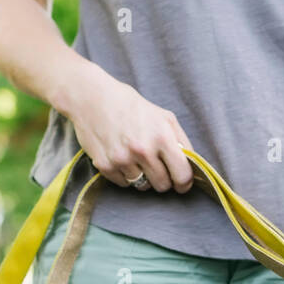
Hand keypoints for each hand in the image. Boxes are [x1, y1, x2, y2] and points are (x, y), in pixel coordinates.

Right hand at [65, 71, 193, 192]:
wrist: (92, 98)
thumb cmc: (131, 106)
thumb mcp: (163, 116)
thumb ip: (180, 141)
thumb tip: (191, 167)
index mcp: (162, 136)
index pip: (182, 175)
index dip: (184, 184)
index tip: (182, 184)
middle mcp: (143, 150)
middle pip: (163, 185)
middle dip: (163, 179)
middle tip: (157, 167)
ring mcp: (123, 160)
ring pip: (143, 186)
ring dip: (143, 177)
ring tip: (136, 158)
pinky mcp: (105, 166)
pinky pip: (124, 184)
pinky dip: (125, 176)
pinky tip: (121, 157)